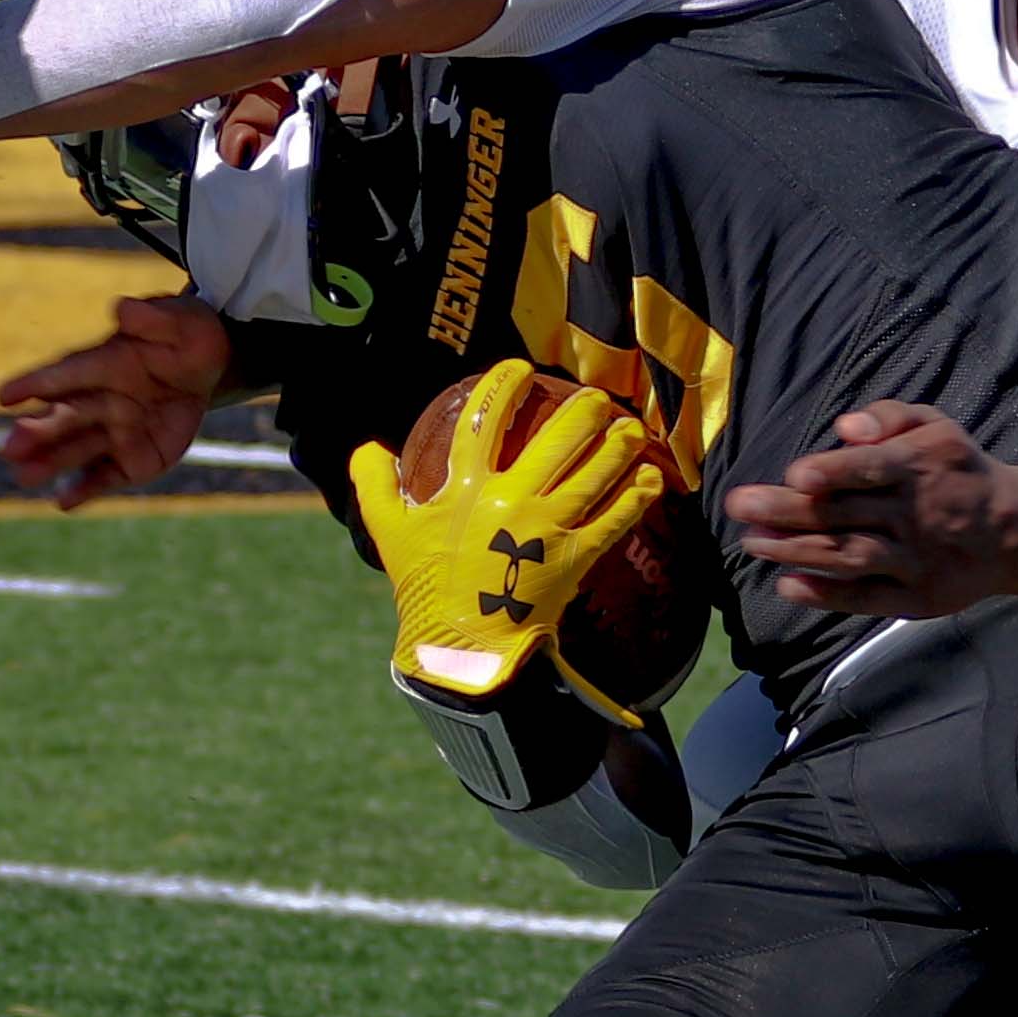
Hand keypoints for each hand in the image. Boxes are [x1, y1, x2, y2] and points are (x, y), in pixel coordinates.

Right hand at [0, 292, 233, 508]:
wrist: (207, 366)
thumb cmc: (181, 334)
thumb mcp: (174, 320)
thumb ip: (149, 318)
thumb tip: (123, 307)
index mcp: (102, 363)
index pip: (63, 374)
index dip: (33, 383)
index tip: (3, 395)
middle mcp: (99, 399)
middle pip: (64, 418)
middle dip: (37, 433)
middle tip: (10, 448)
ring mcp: (114, 432)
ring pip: (77, 450)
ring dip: (50, 464)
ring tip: (23, 476)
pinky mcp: (132, 459)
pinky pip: (106, 475)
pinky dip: (86, 488)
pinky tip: (63, 502)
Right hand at [348, 358, 671, 702]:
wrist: (461, 647)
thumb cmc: (425, 588)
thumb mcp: (390, 533)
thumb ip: (376, 485)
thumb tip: (367, 447)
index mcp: (465, 489)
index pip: (482, 421)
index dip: (502, 387)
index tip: (520, 369)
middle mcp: (509, 500)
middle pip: (555, 442)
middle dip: (583, 414)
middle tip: (600, 399)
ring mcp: (544, 529)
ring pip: (591, 476)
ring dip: (617, 448)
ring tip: (632, 429)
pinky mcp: (572, 558)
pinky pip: (612, 521)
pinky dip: (634, 498)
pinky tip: (650, 480)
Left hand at [721, 403, 1017, 617]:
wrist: (1016, 530)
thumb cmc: (959, 469)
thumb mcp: (936, 426)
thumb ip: (890, 416)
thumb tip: (845, 427)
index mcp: (922, 466)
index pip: (872, 469)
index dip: (833, 472)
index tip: (795, 475)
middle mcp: (918, 515)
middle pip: (846, 514)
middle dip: (788, 511)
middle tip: (740, 506)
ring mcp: (917, 560)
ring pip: (850, 556)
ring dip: (797, 551)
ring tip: (752, 542)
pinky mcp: (917, 598)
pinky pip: (867, 599)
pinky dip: (828, 595)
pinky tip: (788, 585)